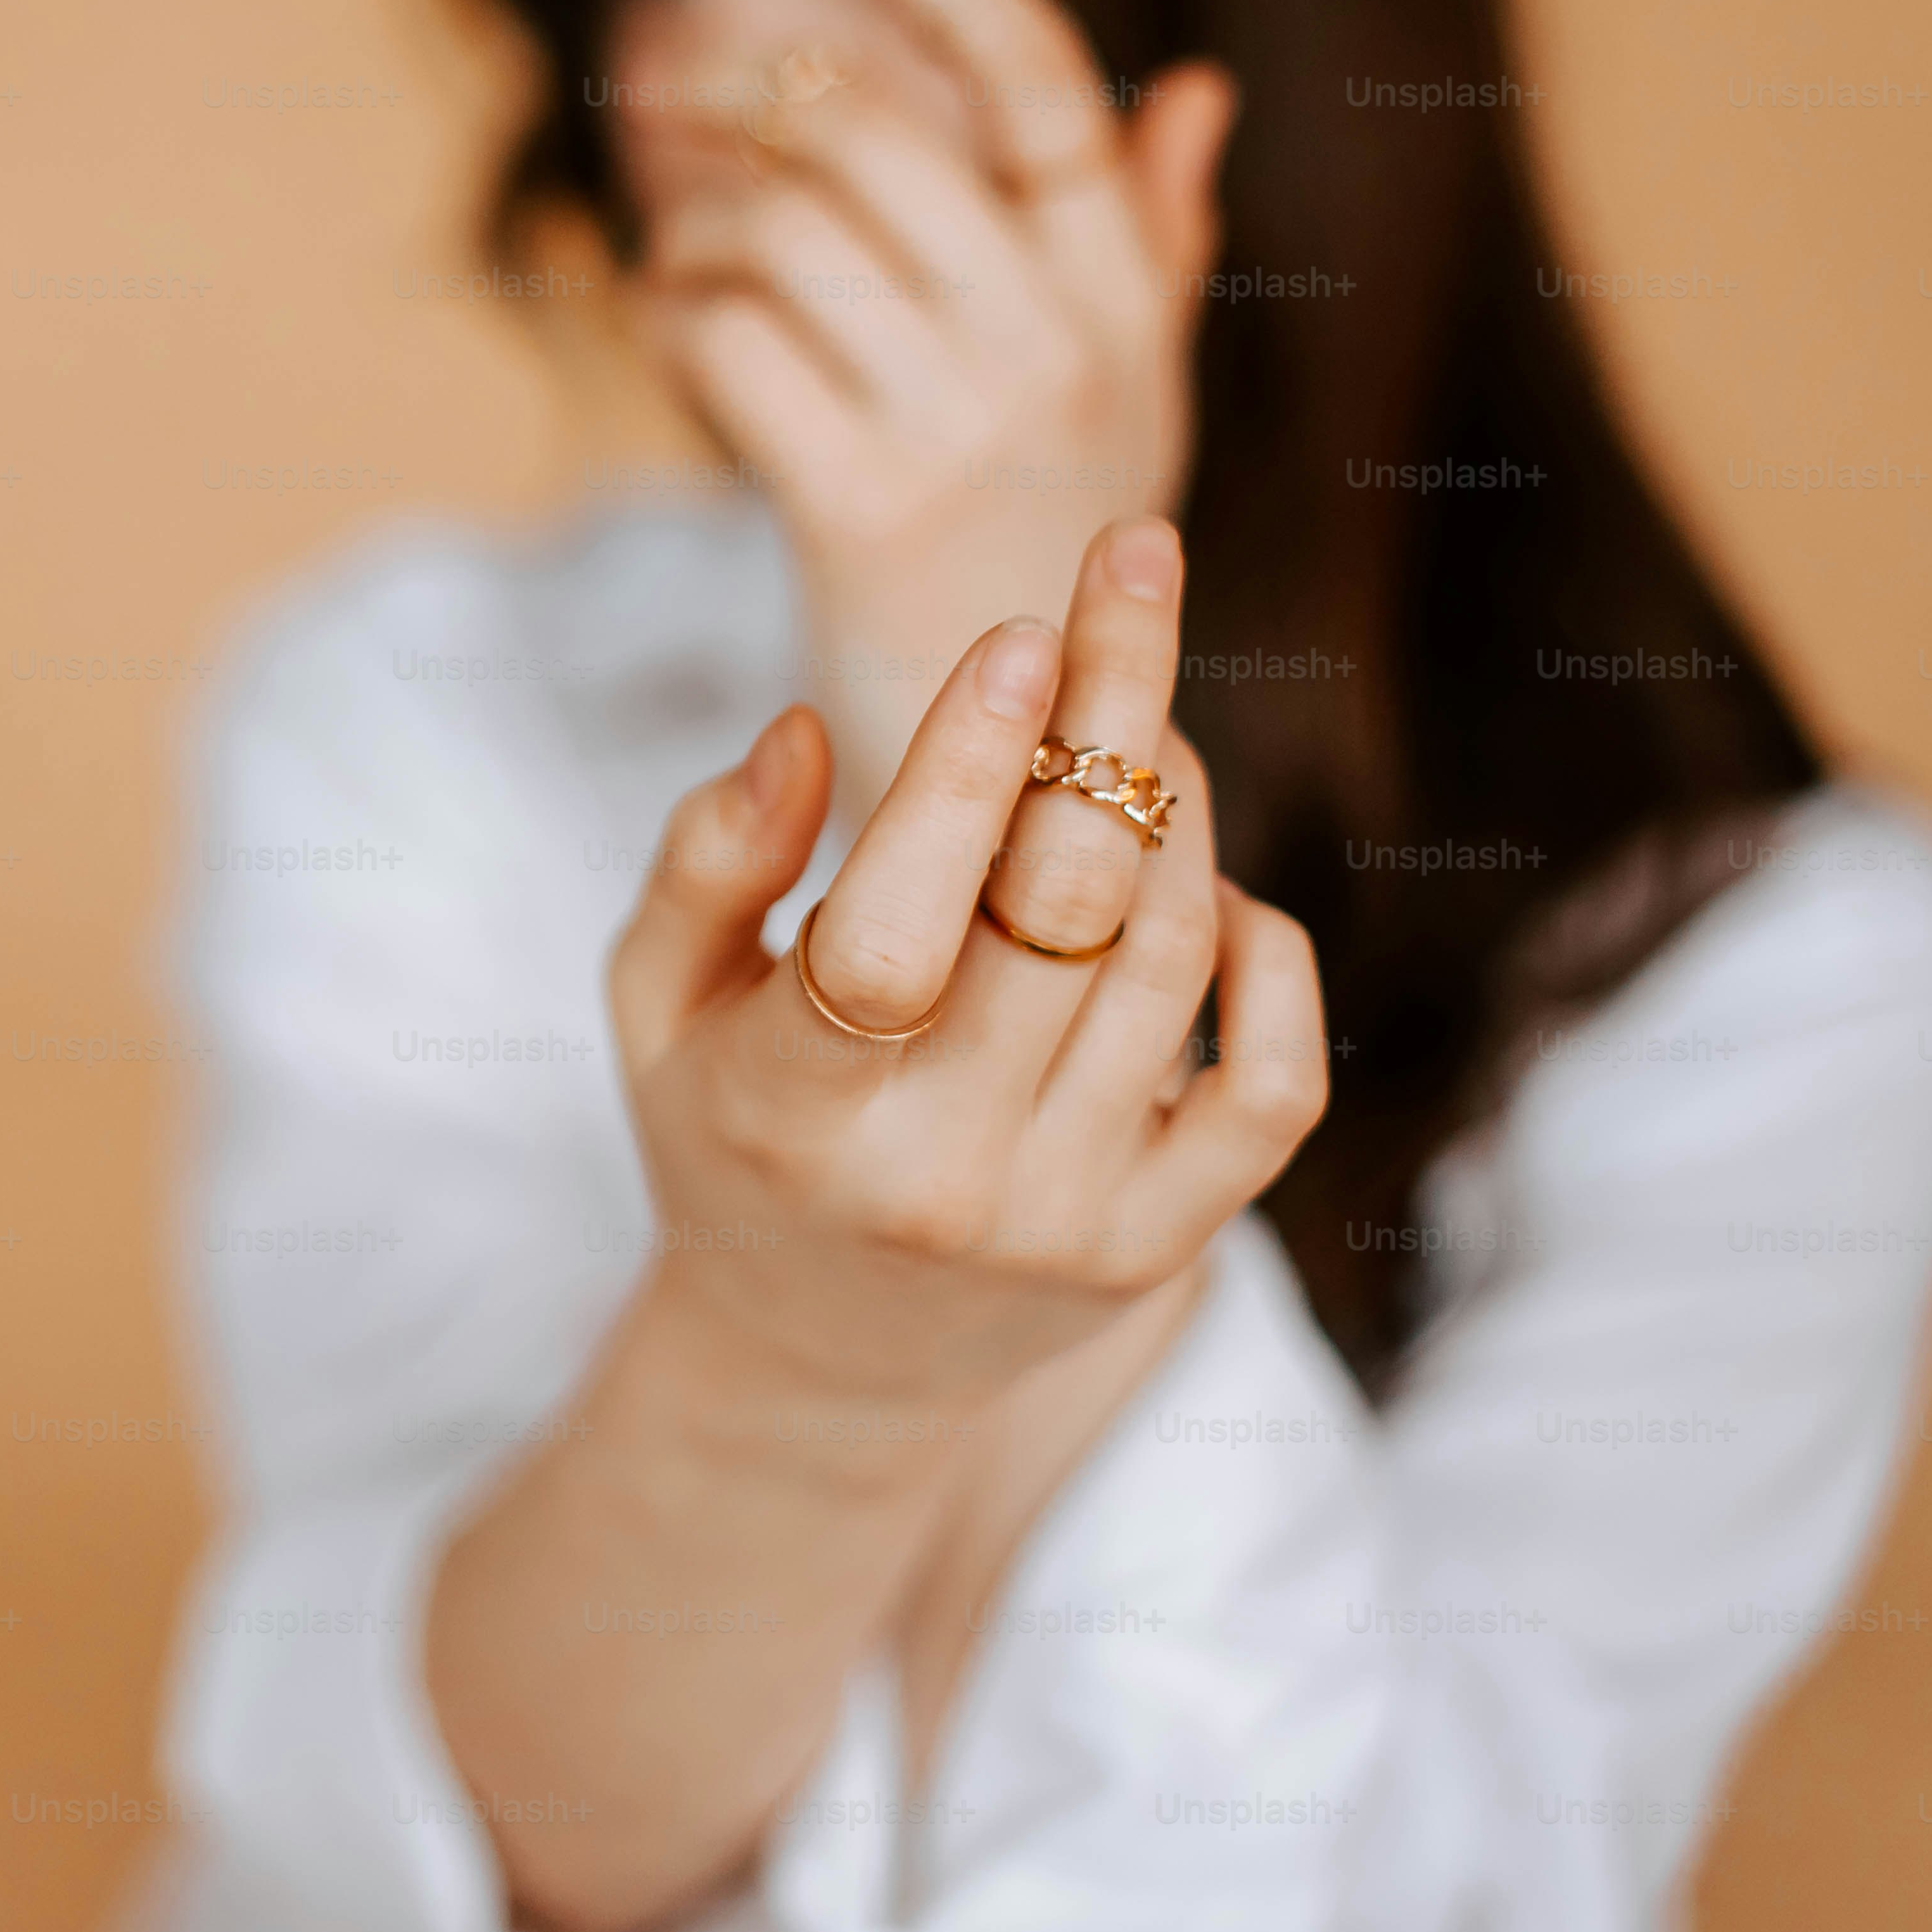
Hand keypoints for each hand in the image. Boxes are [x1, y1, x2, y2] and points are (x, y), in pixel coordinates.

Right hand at [604, 516, 1326, 1411]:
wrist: (818, 1372)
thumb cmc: (730, 1134)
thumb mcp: (656, 1003)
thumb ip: (707, 861)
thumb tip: (801, 732)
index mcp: (787, 1108)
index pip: (891, 934)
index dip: (959, 776)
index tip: (1017, 631)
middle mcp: (936, 1176)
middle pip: (1065, 905)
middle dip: (1114, 703)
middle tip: (1133, 560)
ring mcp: (1066, 1222)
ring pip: (1172, 958)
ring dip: (1176, 802)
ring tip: (1140, 726)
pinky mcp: (1160, 1248)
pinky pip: (1275, 1081)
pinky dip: (1271, 955)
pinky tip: (1212, 888)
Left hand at [641, 0, 1236, 814]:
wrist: (1030, 786)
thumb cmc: (1051, 559)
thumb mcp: (1129, 396)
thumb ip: (1145, 239)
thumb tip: (1193, 86)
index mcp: (1124, 293)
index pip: (1037, 71)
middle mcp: (1061, 344)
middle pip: (872, 133)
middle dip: (745, 95)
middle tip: (676, 98)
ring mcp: (966, 426)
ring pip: (783, 230)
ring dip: (696, 221)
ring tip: (679, 250)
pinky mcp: (862, 508)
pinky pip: (728, 342)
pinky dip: (670, 313)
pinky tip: (664, 323)